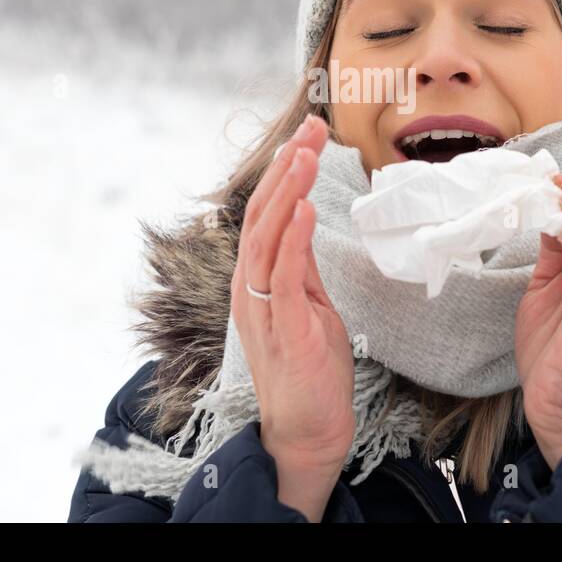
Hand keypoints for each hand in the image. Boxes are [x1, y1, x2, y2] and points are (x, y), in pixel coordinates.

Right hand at [230, 115, 356, 512]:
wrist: (308, 431)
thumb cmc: (311, 370)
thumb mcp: (310, 305)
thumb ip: (302, 266)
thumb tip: (306, 221)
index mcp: (257, 280)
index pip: (265, 214)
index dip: (284, 172)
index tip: (309, 136)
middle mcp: (250, 289)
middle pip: (261, 215)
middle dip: (286, 168)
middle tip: (311, 129)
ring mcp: (262, 309)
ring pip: (267, 238)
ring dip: (287, 192)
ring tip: (305, 155)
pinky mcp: (283, 330)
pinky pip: (284, 276)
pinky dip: (293, 238)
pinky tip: (304, 208)